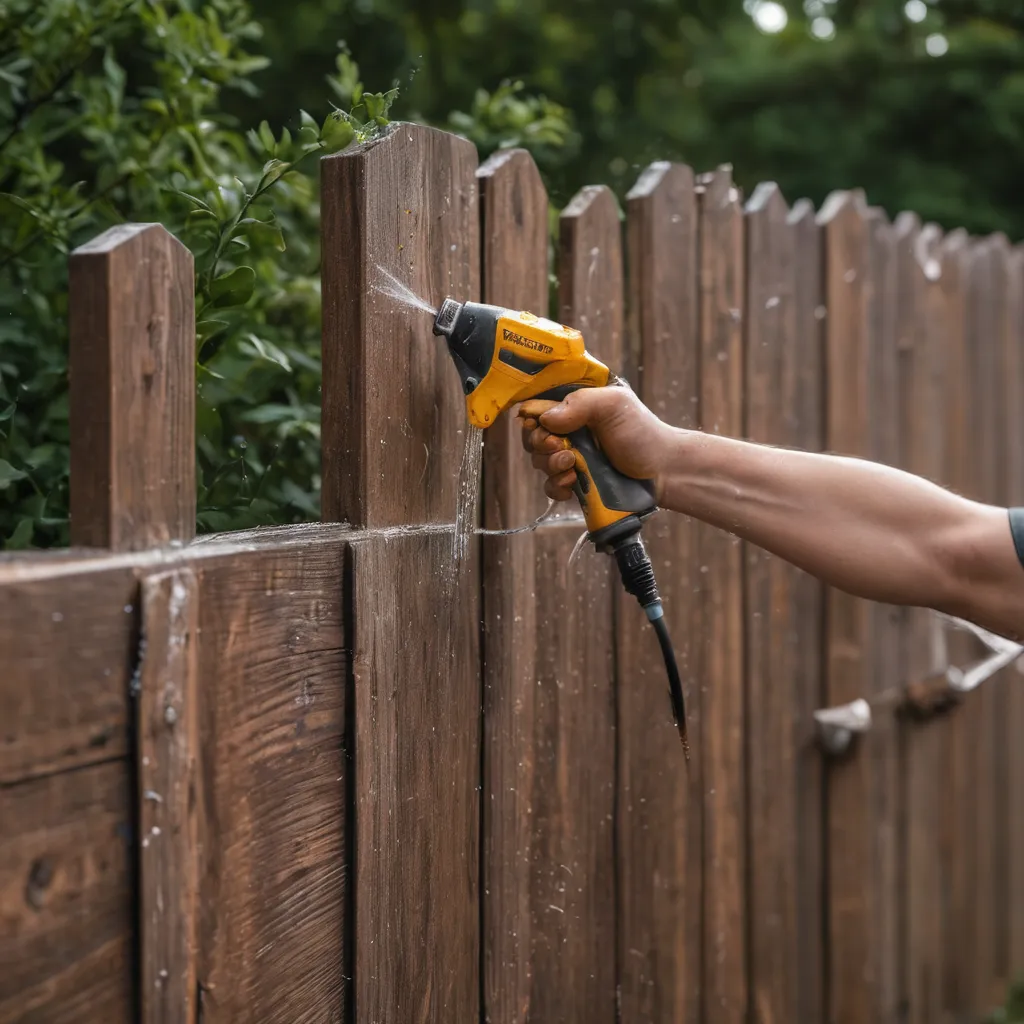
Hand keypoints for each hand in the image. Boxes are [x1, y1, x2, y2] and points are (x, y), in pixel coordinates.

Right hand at [518, 384, 674, 501]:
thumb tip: (545, 419)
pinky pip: (550, 487)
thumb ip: (580, 403)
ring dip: (551, 466)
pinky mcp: (574, 483)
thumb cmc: (641, 432)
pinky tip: (571, 484)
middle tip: (564, 448)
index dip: (533, 418)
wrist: (662, 471)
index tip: (541, 426)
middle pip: (533, 437)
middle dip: (543, 445)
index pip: (537, 408)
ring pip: (539, 463)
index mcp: (574, 407)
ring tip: (574, 467)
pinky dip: (556, 486)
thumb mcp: (613, 405)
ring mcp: (570, 458)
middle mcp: (568, 431)